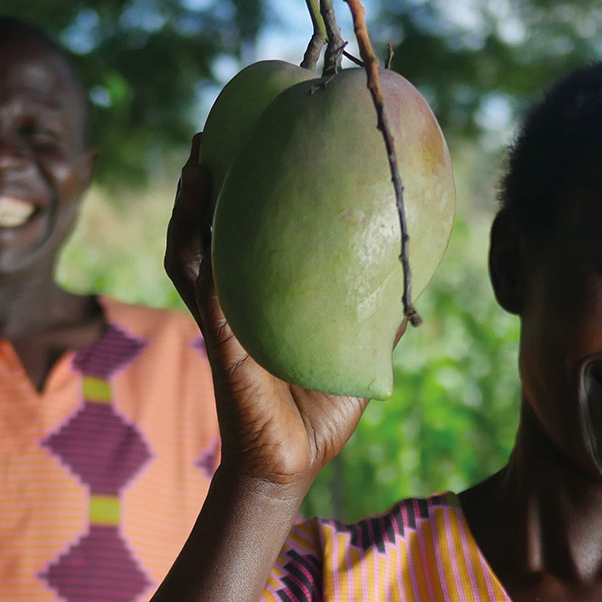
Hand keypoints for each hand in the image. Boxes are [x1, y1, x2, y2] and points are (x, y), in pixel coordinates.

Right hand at [166, 136, 372, 495]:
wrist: (292, 467)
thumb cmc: (319, 416)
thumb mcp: (355, 355)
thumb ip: (373, 319)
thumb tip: (413, 286)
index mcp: (255, 304)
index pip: (237, 239)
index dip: (232, 197)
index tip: (244, 147)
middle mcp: (231, 305)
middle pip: (202, 233)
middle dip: (200, 185)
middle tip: (211, 135)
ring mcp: (220, 323)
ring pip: (189, 254)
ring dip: (188, 209)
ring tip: (198, 161)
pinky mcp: (221, 345)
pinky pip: (204, 292)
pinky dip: (199, 256)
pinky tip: (201, 227)